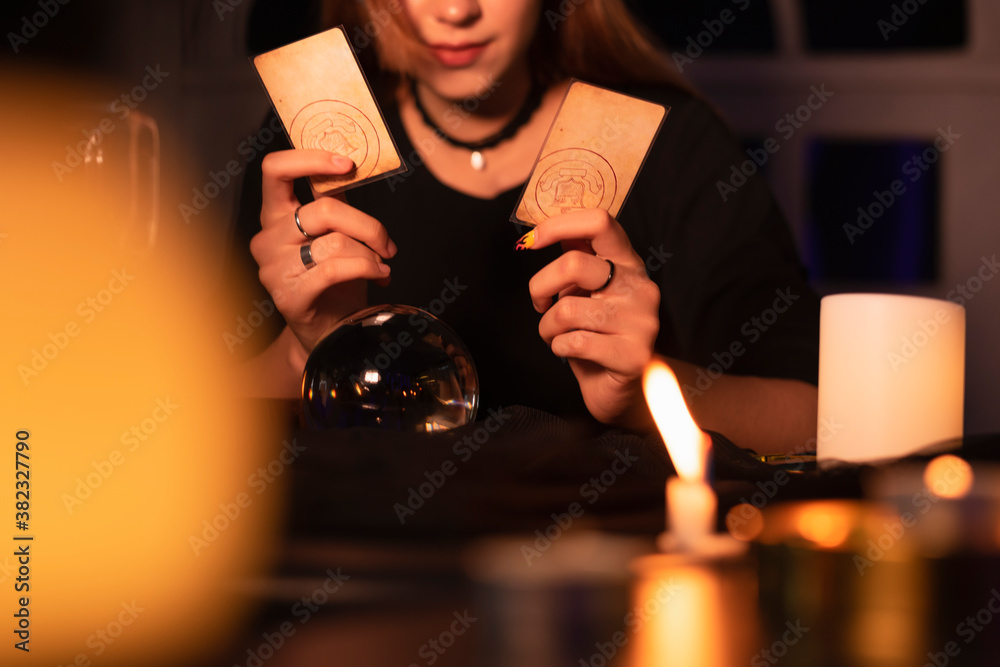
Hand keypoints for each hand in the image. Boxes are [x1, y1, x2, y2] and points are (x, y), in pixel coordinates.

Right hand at [250, 149, 396, 356]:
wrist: (330, 330)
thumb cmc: (334, 280)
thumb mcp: (335, 233)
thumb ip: (337, 201)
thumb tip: (355, 164)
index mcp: (275, 216)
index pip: (276, 170)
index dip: (311, 159)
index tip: (348, 163)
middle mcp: (268, 239)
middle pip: (323, 209)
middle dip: (367, 225)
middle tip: (387, 242)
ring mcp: (274, 269)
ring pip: (335, 242)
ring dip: (370, 253)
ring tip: (383, 264)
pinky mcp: (289, 296)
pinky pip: (335, 270)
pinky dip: (367, 270)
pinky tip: (380, 276)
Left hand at [520, 210, 659, 426]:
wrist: (622, 391)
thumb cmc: (598, 337)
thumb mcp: (586, 293)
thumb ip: (575, 260)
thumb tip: (546, 228)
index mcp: (629, 264)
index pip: (599, 222)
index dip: (559, 224)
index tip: (531, 240)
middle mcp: (640, 287)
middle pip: (574, 264)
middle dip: (540, 286)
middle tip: (539, 303)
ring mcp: (641, 321)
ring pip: (567, 309)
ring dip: (548, 326)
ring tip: (556, 335)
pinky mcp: (633, 355)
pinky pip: (574, 342)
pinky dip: (558, 348)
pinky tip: (569, 352)